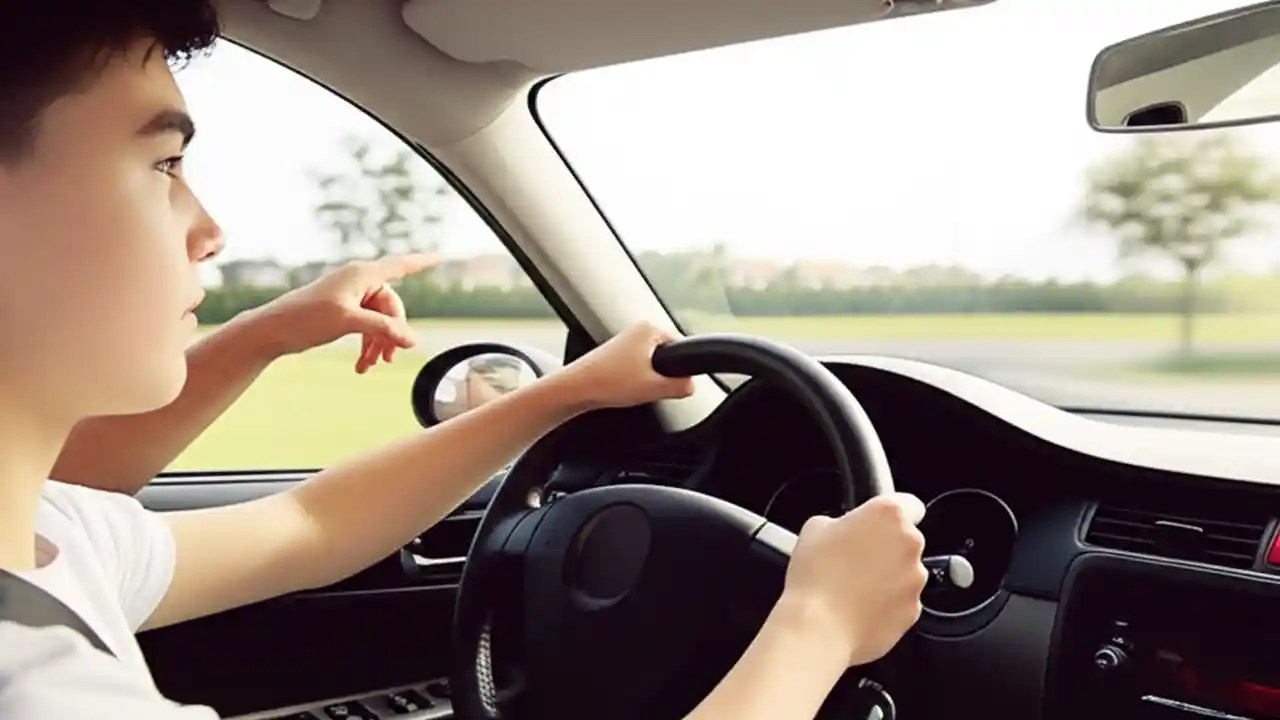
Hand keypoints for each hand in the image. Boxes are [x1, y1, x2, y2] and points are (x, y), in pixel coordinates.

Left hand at [243, 254, 436, 372]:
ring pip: (380, 320)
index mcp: (362, 274)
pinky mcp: (342, 311)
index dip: (422, 262)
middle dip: (392, 333)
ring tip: (370, 365)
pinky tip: (362, 365)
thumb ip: (382, 329)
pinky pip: (367, 327)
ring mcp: (350, 297)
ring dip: (378, 344)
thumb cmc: (306, 318)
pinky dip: (367, 345)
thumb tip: (412, 340)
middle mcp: (358, 281)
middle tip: (388, 359)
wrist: (272, 330)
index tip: (442, 255)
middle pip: (392, 307)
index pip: (401, 265)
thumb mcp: (348, 322)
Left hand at [555, 321, 695, 410]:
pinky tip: (624, 388)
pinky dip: (636, 380)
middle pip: (668, 357)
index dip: (680, 371)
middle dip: (663, 375)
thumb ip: (682, 386)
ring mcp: (626, 341)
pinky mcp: (617, 354)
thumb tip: (692, 385)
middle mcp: (638, 329)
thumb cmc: (608, 382)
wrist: (575, 389)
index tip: (668, 384)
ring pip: (653, 365)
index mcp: (650, 328)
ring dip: (648, 379)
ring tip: (632, 388)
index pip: (683, 348)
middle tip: (647, 387)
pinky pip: (640, 368)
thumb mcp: (655, 388)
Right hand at [781, 493, 927, 666]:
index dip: (892, 514)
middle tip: (854, 558)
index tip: (879, 523)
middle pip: (905, 540)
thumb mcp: (815, 528)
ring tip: (853, 587)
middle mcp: (909, 544)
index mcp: (888, 515)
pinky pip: (902, 601)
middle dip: (885, 548)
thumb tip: (843, 531)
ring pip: (905, 572)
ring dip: (886, 576)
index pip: (909, 503)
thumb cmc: (815, 576)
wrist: (818, 627)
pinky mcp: (913, 610)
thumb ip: (840, 522)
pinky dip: (886, 603)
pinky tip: (859, 606)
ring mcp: (915, 579)